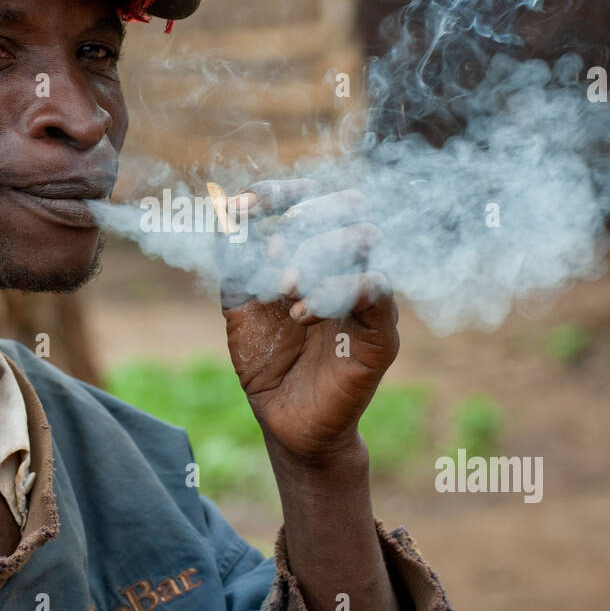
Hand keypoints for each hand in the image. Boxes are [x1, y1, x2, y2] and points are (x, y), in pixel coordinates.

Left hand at [218, 179, 398, 462]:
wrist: (285, 419)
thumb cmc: (268, 357)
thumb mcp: (240, 299)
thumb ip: (234, 255)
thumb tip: (227, 207)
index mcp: (318, 250)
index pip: (314, 195)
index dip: (279, 191)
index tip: (243, 208)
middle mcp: (350, 265)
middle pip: (351, 204)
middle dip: (305, 219)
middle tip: (272, 256)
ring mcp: (370, 295)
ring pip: (366, 238)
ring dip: (318, 253)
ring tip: (284, 288)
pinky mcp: (383, 331)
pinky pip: (375, 288)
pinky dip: (334, 290)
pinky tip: (300, 314)